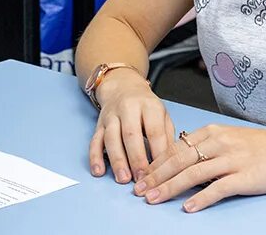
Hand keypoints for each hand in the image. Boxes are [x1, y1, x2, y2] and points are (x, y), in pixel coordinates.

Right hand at [88, 68, 175, 185]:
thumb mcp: (162, 115)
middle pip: (131, 134)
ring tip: (123, 178)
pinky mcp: (99, 124)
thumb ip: (167, 136)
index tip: (161, 172)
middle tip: (141, 179)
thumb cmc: (146, 107)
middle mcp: (128, 108)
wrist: (122, 86)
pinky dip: (95, 157)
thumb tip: (171, 162)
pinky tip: (99, 171)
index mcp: (148, 106)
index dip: (157, 152)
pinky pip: (94, 141)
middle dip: (136, 159)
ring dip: (117, 160)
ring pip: (111, 138)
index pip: (154, 130)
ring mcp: (111, 116)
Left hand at [135, 123, 265, 212]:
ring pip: (193, 174)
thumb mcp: (229, 138)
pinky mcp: (244, 177)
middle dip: (156, 176)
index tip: (141, 175)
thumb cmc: (261, 147)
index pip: (176, 148)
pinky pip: (218, 189)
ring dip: (170, 188)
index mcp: (212, 132)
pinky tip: (188, 207)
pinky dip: (201, 199)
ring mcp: (231, 160)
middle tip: (139, 190)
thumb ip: (205, 146)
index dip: (156, 163)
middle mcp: (218, 143)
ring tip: (154, 199)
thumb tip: (181, 158)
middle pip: (179, 161)